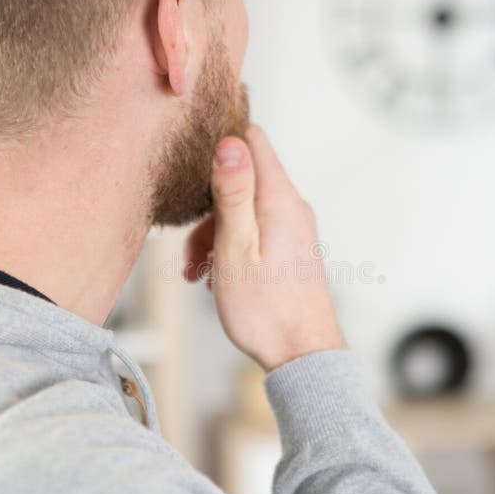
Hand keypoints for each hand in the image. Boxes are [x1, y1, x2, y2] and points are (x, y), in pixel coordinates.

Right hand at [183, 124, 346, 372]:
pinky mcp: (291, 248)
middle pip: (242, 178)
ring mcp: (294, 228)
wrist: (302, 354)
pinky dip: (231, 247)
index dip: (220, 147)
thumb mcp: (236, 247)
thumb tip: (230, 142)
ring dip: (214, 234)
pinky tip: (216, 277)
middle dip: (209, 207)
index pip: (252, 139)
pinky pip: (254, 232)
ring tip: (198, 272)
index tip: (195, 177)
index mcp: (279, 199)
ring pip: (244, 210)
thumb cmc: (266, 309)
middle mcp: (292, 207)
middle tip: (192, 249)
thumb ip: (234, 193)